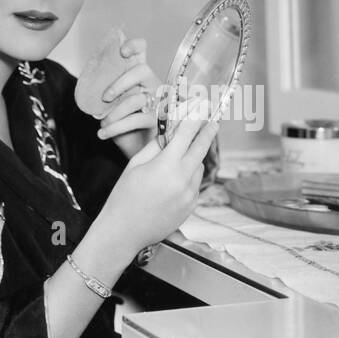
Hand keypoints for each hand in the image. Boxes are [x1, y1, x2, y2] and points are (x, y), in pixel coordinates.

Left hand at [95, 37, 158, 152]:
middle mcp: (153, 84)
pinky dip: (115, 128)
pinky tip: (103, 133)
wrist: (135, 149)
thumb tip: (89, 83)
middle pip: (142, 70)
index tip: (122, 52)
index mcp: (139, 76)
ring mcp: (158, 102)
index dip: (133, 46)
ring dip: (115, 113)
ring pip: (137, 98)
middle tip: (105, 97)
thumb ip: (105, 90)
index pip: (142, 51)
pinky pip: (136, 119)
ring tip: (104, 123)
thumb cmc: (123, 124)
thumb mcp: (111, 104)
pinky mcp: (158, 120)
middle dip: (120, 83)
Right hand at [98, 113, 219, 255]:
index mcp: (166, 165)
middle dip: (208, 132)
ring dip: (193, 158)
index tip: (202, 106)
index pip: (187, 133)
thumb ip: (156, 147)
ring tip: (178, 159)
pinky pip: (195, 184)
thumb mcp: (135, 165)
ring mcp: (189, 195)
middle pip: (202, 148)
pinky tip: (173, 181)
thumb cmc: (124, 196)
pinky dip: (189, 177)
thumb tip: (170, 134)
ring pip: (198, 167)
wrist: (124, 231)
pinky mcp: (191, 206)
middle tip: (214, 121)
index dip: (196, 116)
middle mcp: (182, 179)